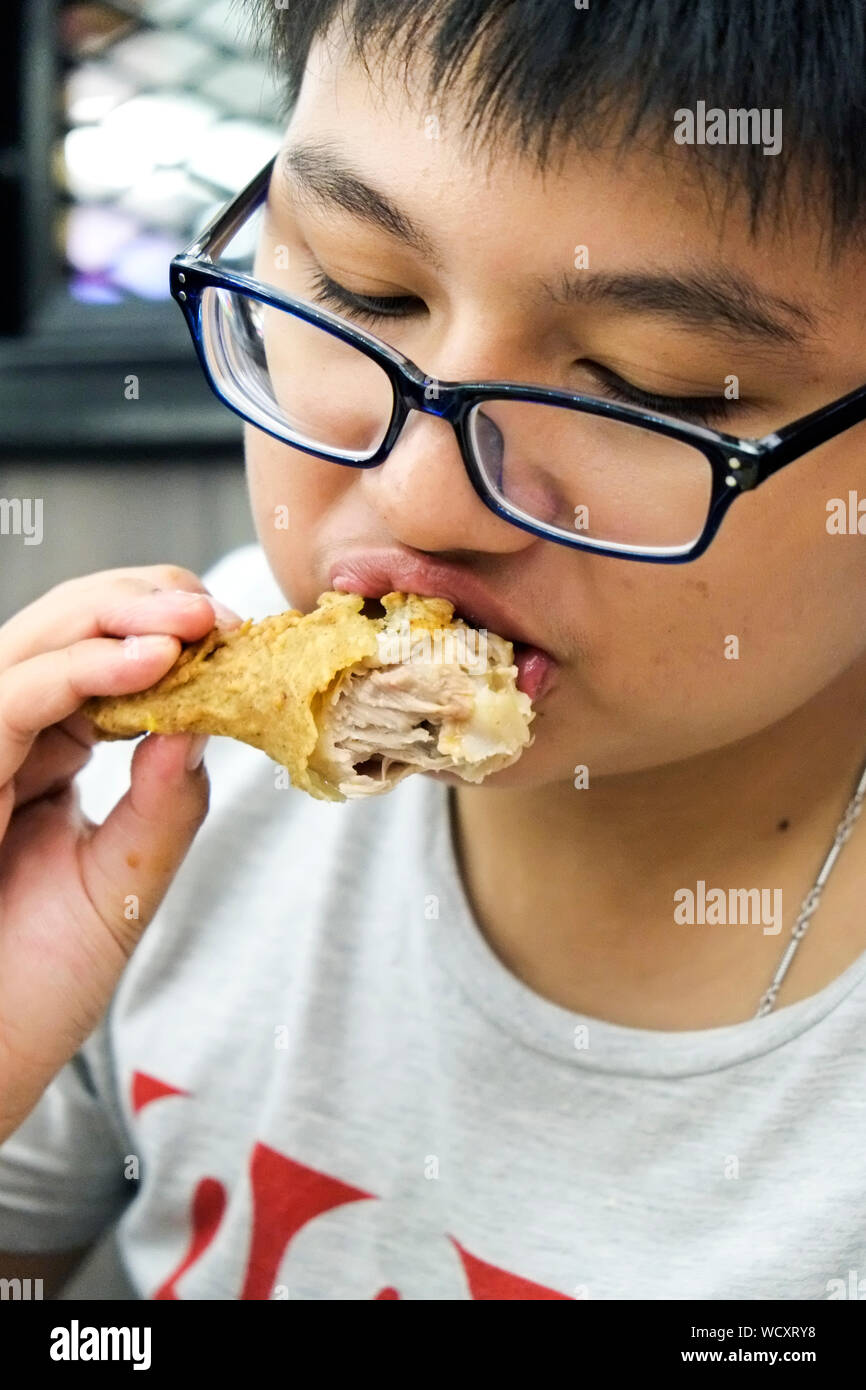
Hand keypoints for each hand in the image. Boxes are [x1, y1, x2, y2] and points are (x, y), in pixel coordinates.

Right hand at [0, 565, 240, 1141]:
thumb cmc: (35, 989)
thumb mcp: (123, 886)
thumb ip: (165, 803)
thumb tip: (208, 722)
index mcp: (49, 757)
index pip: (102, 659)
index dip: (165, 631)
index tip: (239, 635)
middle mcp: (9, 743)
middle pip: (65, 630)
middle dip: (144, 603)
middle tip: (221, 610)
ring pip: (34, 642)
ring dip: (119, 618)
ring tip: (196, 619)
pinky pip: (12, 697)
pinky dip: (82, 670)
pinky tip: (154, 663)